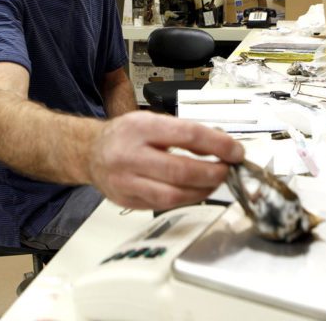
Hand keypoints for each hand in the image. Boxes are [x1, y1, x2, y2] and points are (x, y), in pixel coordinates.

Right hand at [87, 111, 243, 210]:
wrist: (91, 152)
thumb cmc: (126, 135)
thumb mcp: (153, 120)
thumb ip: (185, 132)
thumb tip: (221, 146)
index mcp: (140, 128)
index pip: (188, 135)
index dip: (217, 145)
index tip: (235, 151)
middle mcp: (130, 155)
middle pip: (182, 170)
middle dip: (213, 173)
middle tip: (227, 170)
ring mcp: (127, 181)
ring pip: (174, 195)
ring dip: (203, 190)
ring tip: (215, 181)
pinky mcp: (128, 201)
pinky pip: (164, 205)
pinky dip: (186, 199)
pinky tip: (196, 191)